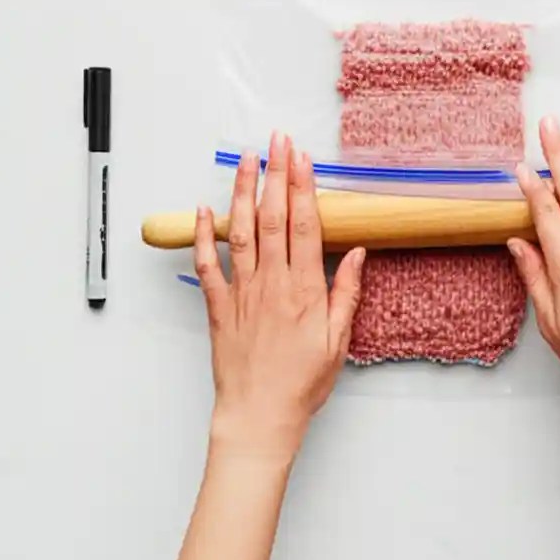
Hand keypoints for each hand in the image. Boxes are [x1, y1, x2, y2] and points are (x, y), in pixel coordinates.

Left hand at [192, 132, 365, 456]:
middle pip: (272, 218)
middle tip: (277, 142)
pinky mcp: (219, 307)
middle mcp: (271, 284)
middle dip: (275, 176)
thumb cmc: (301, 384)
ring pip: (240, 232)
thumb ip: (346, 294)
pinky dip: (203, 235)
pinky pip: (208, 265)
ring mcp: (242, 293)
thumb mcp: (338, 341)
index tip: (303, 158)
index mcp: (304, 291)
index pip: (303, 226)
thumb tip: (356, 254)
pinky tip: (204, 209)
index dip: (303, 188)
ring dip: (242, 192)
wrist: (259, 417)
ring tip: (246, 160)